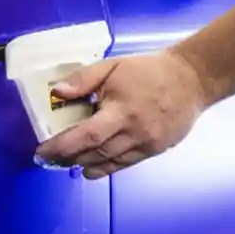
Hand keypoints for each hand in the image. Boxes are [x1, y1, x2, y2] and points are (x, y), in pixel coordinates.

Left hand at [35, 49, 210, 179]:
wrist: (192, 80)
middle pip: (95, 153)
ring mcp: (146, 143)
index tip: (42, 152)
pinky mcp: (155, 150)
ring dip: (84, 164)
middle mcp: (135, 131)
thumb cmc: (148, 72)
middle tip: (48, 158)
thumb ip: (83, 80)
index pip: (87, 135)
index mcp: (122, 110)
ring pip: (108, 162)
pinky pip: (124, 164)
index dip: (62, 147)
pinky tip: (89, 167)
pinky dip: (104, 167)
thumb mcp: (113, 66)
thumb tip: (57, 92)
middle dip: (68, 158)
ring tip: (65, 161)